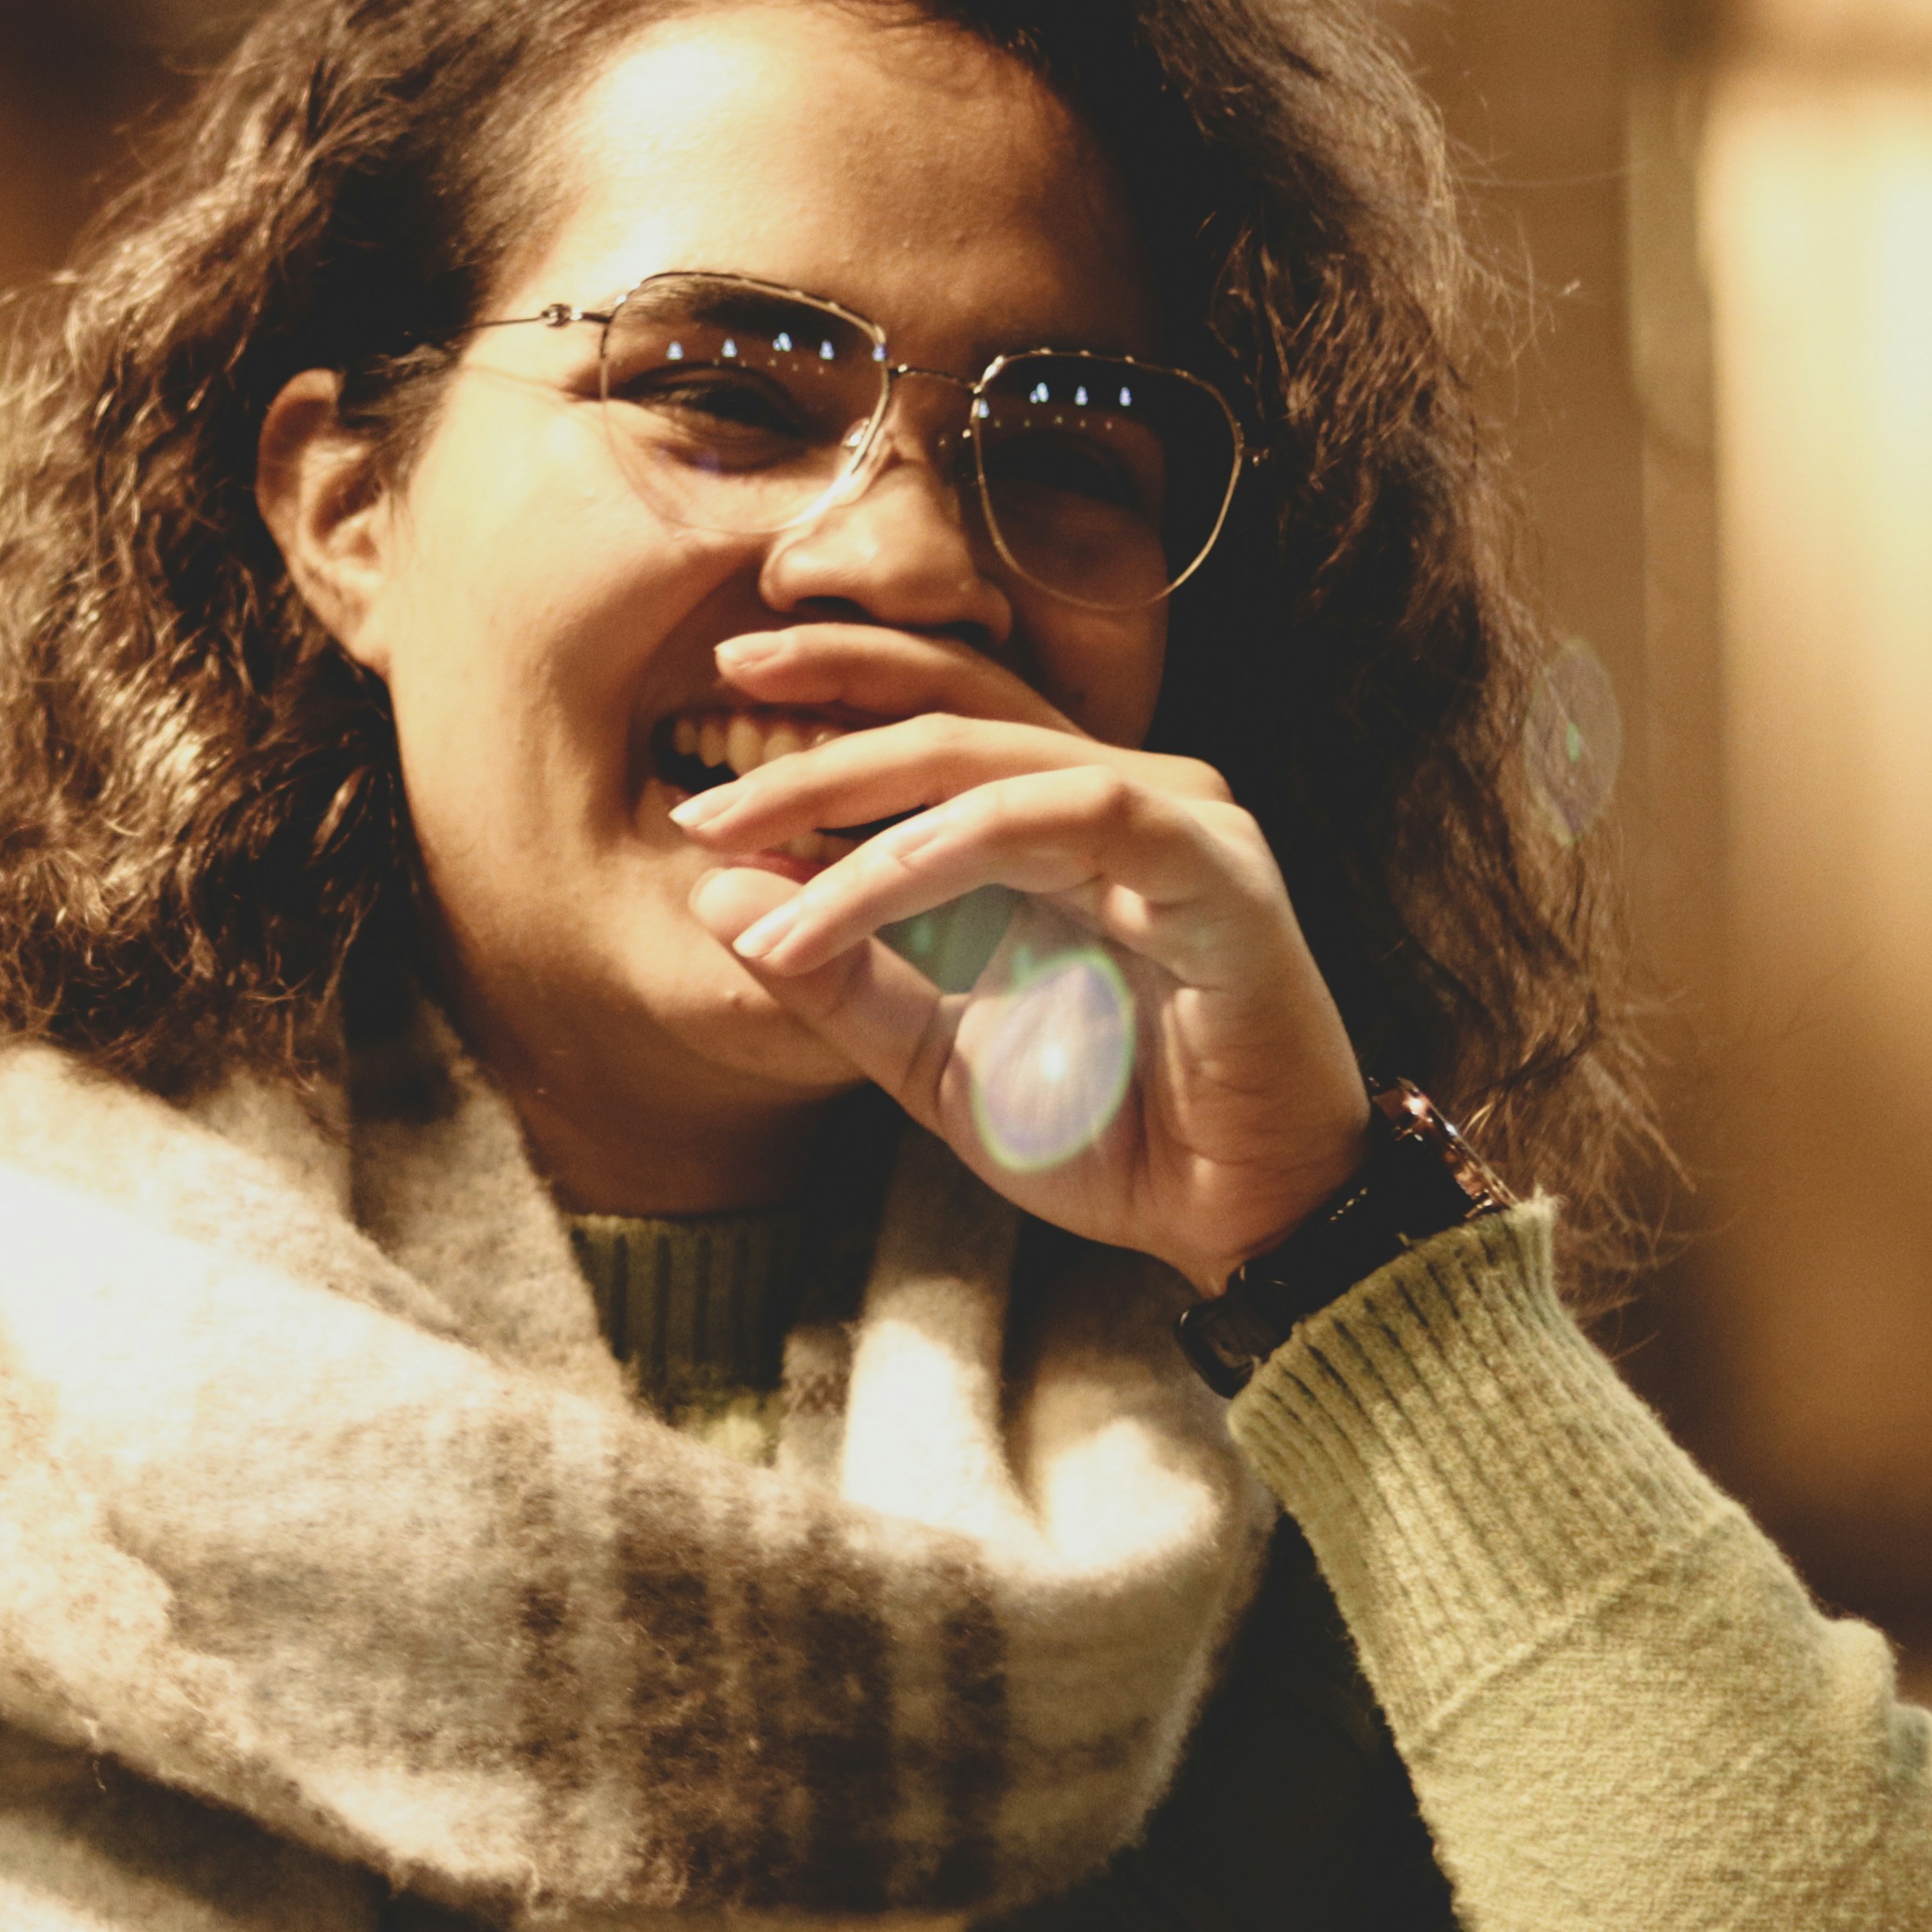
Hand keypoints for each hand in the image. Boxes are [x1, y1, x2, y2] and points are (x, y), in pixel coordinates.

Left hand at [672, 632, 1367, 1294]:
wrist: (1235, 1222)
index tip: (696, 764)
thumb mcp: (931, 1056)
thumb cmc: (1106, 1132)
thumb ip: (836, 976)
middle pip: (942, 716)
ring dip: (848, 800)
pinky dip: (956, 840)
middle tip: (698, 802)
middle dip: (806, 748)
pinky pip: (1070, 814)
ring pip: (984, 757)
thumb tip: (713, 891)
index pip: (930, 718)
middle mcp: (1117, 794)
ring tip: (746, 852)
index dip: (818, 709)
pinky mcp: (1217, 866)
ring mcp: (1175, 818)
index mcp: (1055, 821)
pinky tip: (868, 880)